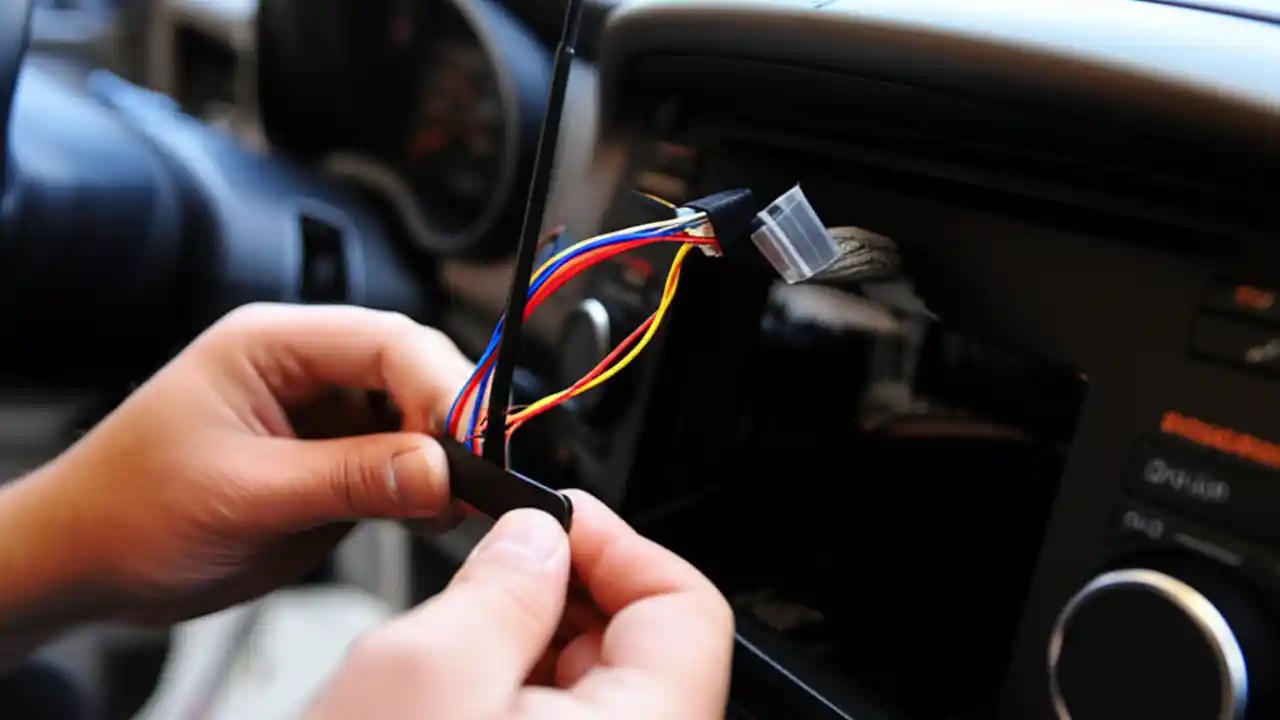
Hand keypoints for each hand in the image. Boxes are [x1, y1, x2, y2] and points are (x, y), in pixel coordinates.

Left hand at [0, 303, 470, 654]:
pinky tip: (430, 514)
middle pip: (414, 372)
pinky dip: (426, 488)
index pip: (388, 342)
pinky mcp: (334, 462)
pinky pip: (401, 463)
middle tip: (473, 480)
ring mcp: (324, 417)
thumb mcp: (243, 494)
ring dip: (444, 457)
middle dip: (452, 421)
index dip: (444, 387)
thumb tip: (442, 471)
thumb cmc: (130, 509)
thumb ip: (349, 478)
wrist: (84, 563)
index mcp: (274, 342)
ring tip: (452, 505)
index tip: (474, 444)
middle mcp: (307, 370)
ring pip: (417, 418)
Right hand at [306, 491, 734, 719]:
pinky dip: (517, 698)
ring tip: (454, 651)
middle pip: (647, 648)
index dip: (618, 546)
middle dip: (567, 593)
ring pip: (600, 691)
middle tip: (490, 570)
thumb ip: (502, 586)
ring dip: (534, 647)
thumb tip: (539, 535)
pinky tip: (454, 700)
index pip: (688, 608)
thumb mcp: (420, 673)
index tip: (550, 520)